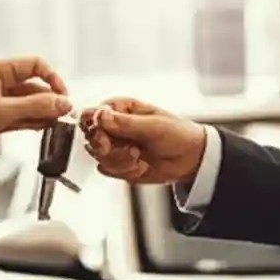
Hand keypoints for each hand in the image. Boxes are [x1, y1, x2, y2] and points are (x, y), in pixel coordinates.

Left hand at [0, 56, 72, 180]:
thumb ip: (33, 107)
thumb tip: (62, 103)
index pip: (34, 64)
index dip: (52, 77)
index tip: (63, 95)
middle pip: (36, 84)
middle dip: (51, 98)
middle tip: (64, 113)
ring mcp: (0, 102)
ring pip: (32, 102)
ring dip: (46, 111)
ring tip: (59, 122)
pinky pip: (26, 116)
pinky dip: (37, 121)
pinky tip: (47, 127)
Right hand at [80, 97, 206, 183]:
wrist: (190, 159)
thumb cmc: (176, 133)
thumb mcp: (153, 126)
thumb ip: (125, 123)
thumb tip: (100, 115)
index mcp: (119, 108)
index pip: (90, 114)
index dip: (93, 126)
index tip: (105, 136)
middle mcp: (112, 126)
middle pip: (90, 137)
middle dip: (107, 148)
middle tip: (129, 150)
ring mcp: (114, 145)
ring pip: (98, 156)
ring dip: (119, 161)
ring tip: (139, 157)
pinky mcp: (117, 163)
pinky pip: (107, 170)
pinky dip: (124, 171)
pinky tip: (141, 166)